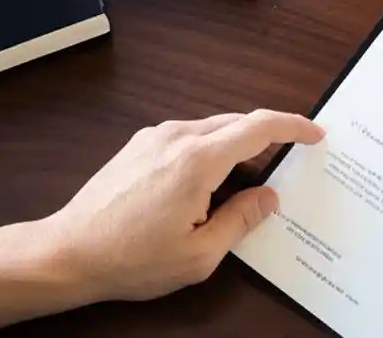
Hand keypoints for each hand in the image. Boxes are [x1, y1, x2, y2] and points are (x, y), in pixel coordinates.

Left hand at [39, 110, 324, 302]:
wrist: (68, 251)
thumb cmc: (131, 259)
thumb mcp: (199, 254)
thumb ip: (241, 220)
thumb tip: (269, 198)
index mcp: (198, 161)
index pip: (259, 127)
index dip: (293, 126)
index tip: (315, 133)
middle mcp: (177, 137)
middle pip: (237, 123)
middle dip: (268, 137)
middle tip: (290, 160)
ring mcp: (154, 137)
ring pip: (211, 128)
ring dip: (236, 145)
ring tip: (247, 180)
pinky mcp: (139, 144)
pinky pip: (187, 136)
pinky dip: (210, 149)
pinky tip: (209, 181)